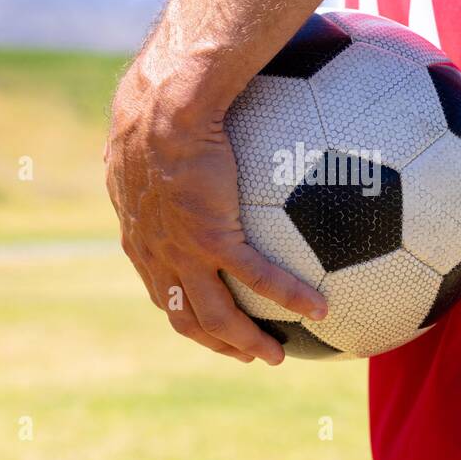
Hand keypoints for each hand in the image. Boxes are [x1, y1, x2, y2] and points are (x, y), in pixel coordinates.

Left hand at [105, 51, 327, 364]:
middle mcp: (156, 252)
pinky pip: (259, 278)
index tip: (210, 323)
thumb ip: (165, 155)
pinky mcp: (212, 237)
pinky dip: (288, 298)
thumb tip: (186, 142)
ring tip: (277, 356)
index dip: (184, 311)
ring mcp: (183, 250)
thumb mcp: (147, 136)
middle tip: (244, 353)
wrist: (165, 103)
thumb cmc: (158, 106)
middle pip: (184, 316)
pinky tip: (319, 308)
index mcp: (142, 234)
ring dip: (247, 342)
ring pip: (216, 315)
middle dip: (215, 341)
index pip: (161, 288)